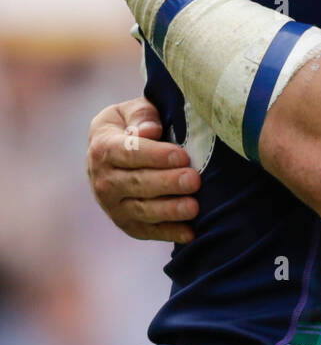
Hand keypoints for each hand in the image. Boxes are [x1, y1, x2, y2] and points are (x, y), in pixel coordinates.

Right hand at [87, 97, 199, 242]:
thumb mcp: (131, 111)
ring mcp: (113, 206)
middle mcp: (103, 180)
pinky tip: (190, 232)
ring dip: (169, 210)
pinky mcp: (127, 224)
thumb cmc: (131, 125)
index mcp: (103, 148)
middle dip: (167, 183)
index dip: (156, 155)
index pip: (130, 153)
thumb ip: (141, 117)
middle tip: (194, 180)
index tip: (181, 155)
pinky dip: (169, 233)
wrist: (112, 151)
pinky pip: (147, 231)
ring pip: (142, 210)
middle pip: (137, 184)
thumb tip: (149, 131)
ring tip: (194, 207)